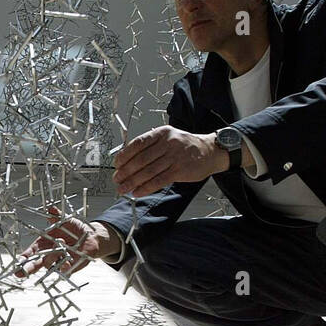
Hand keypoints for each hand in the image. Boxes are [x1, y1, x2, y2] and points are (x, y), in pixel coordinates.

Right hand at [13, 205, 120, 278]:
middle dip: (27, 268)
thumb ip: (56, 216)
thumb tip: (51, 209)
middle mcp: (48, 255)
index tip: (19, 261)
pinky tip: (65, 265)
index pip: (30, 253)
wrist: (90, 236)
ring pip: (49, 264)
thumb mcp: (64, 220)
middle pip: (35, 264)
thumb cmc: (75, 228)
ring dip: (50, 258)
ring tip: (57, 248)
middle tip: (19, 274)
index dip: (23, 258)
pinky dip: (63, 267)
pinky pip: (64, 270)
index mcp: (42, 245)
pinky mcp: (68, 267)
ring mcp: (57, 262)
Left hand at [113, 125, 227, 197]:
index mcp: (161, 133)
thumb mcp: (168, 137)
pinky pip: (159, 181)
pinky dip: (146, 188)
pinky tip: (137, 192)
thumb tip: (127, 160)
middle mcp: (167, 143)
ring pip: (148, 171)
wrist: (209, 151)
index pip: (138, 143)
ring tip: (123, 188)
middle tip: (116, 179)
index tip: (116, 164)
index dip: (125, 155)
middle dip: (125, 171)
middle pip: (141, 159)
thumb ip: (150, 146)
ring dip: (132, 182)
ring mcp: (174, 157)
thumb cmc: (185, 146)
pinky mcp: (180, 171)